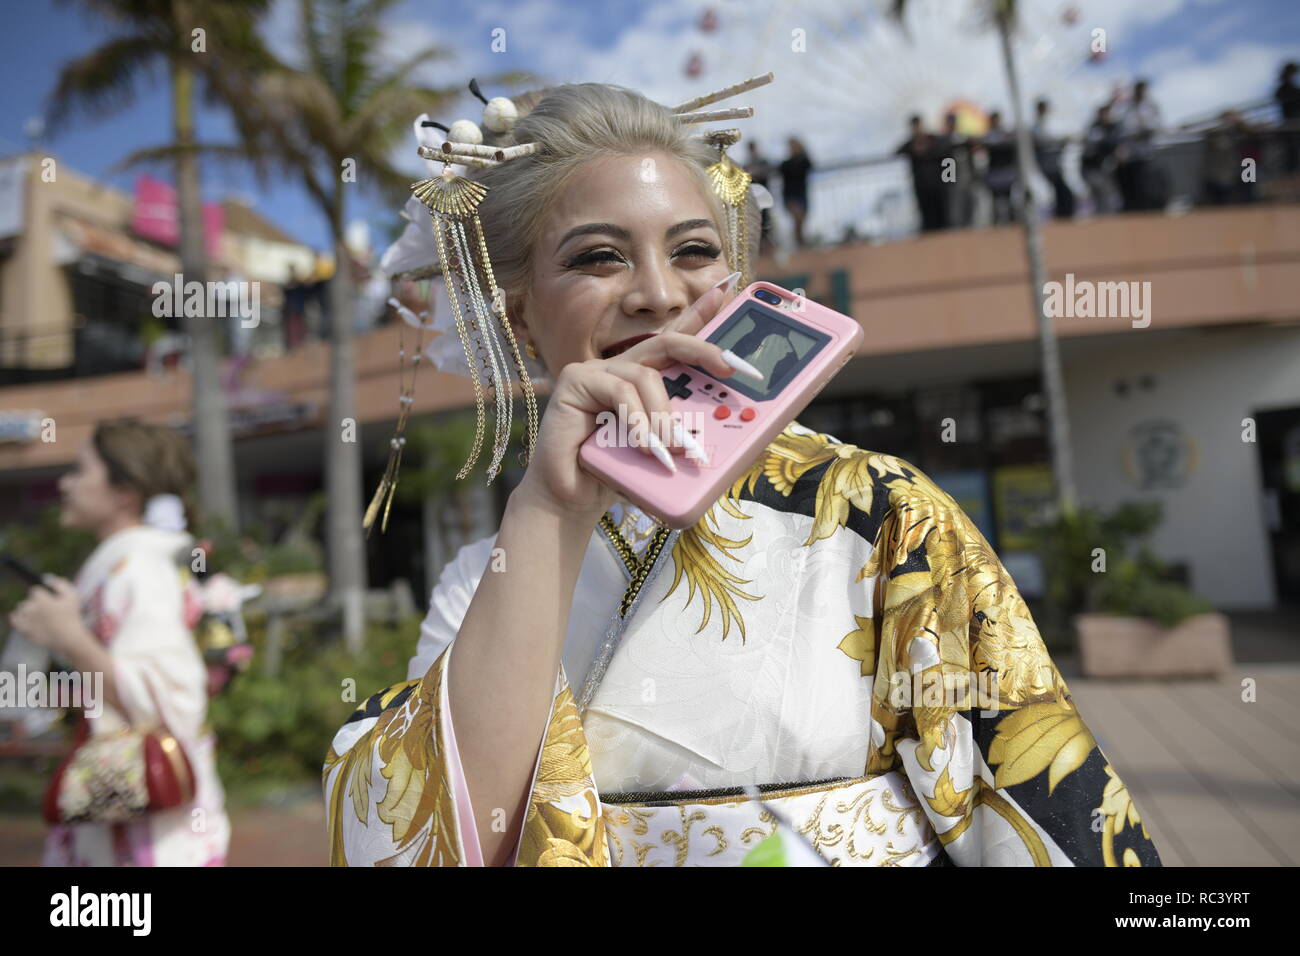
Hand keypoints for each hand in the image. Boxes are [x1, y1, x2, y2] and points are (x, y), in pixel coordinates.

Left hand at [7, 576, 84, 653]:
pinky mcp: (23, 628)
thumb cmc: (71, 616)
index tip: (50, 599)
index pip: (35, 590)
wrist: (67, 637)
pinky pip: (14, 619)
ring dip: (28, 610)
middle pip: (28, 600)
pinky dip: (18, 617)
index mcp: (41, 598)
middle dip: (36, 603)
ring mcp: (25, 619)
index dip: (44, 594)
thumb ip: (60, 584)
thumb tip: (47, 577)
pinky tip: (25, 618)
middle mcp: (30, 607)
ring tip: (40, 616)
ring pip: (22, 609)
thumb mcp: (72, 596)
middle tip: (47, 610)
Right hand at [515, 281, 750, 523]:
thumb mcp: (661, 453)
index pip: (675, 342)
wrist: (570, 500)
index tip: (727, 291)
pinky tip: (642, 446)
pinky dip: (638, 420)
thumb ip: (687, 437)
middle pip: (667, 342)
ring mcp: (595, 371)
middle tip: (731, 367)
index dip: (700, 315)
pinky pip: (620, 391)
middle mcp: (620, 367)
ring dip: (664, 415)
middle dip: (703, 349)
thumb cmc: (615, 477)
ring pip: (645, 375)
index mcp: (641, 380)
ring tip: (672, 449)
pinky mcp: (575, 380)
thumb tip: (739, 439)